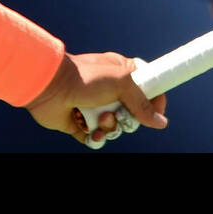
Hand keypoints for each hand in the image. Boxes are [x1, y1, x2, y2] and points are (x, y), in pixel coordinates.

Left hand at [26, 52, 166, 145]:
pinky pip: (97, 138)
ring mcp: (96, 107)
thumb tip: (161, 122)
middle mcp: (110, 91)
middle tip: (120, 114)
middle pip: (134, 114)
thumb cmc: (85, 77)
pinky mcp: (82, 123)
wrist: (51, 87)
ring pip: (116, 128)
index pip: (147, 88)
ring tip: (99, 120)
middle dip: (128, 119)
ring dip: (110, 128)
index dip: (154, 101)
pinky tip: (90, 131)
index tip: (157, 112)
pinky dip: (96, 137)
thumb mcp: (121, 82)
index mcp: (122, 75)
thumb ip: (142, 102)